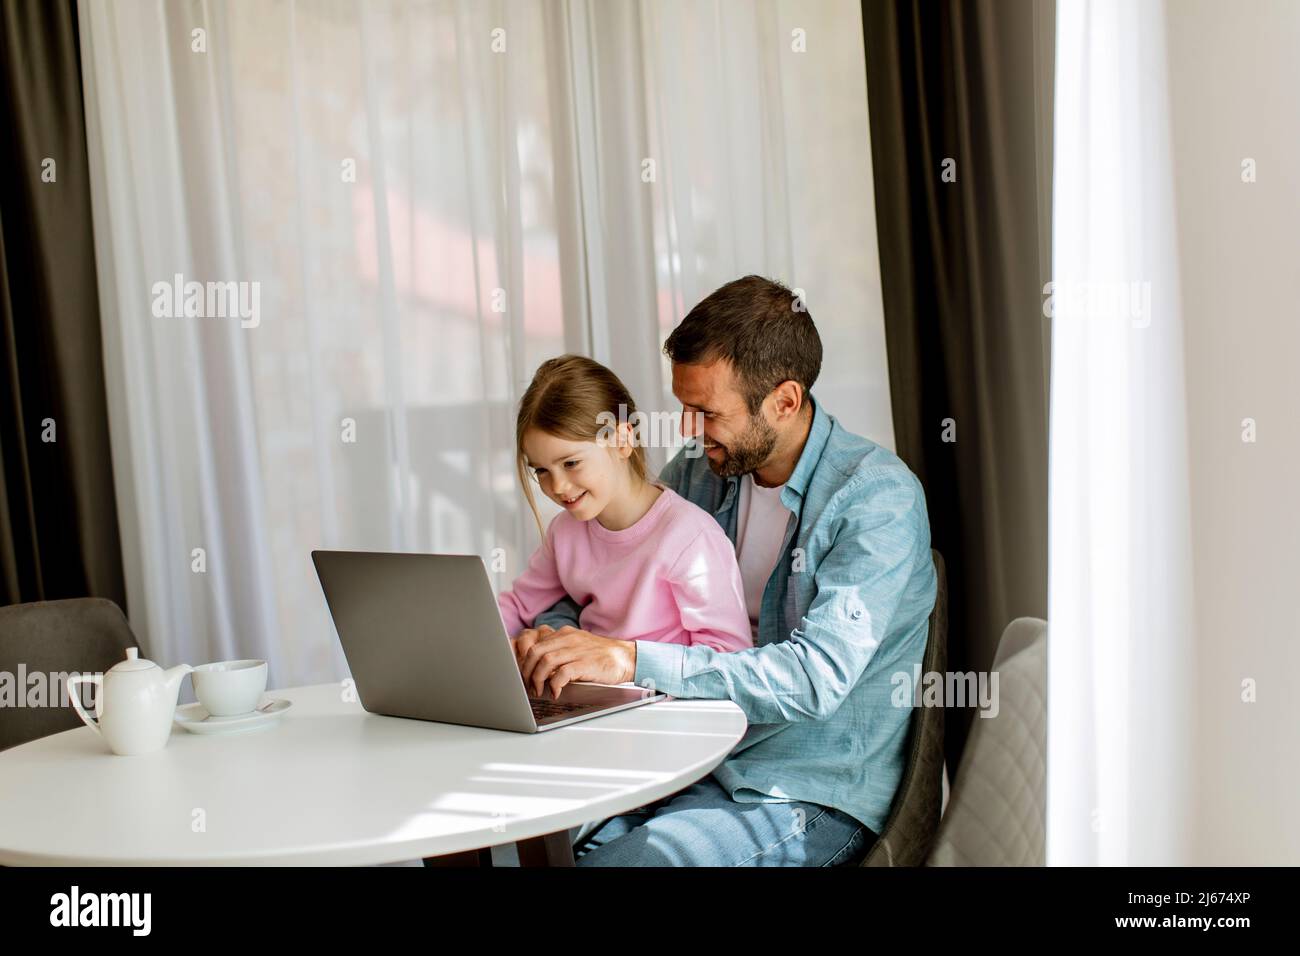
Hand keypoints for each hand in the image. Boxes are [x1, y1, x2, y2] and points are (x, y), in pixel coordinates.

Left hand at [516, 626, 636, 699]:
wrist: (626, 657)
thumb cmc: (600, 656)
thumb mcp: (577, 646)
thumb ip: (558, 650)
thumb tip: (537, 666)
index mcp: (564, 633)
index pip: (533, 642)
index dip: (523, 659)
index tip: (522, 673)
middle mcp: (568, 639)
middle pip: (534, 651)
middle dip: (526, 671)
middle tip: (528, 686)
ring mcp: (577, 650)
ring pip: (545, 662)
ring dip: (537, 679)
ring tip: (539, 691)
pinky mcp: (586, 663)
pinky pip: (562, 674)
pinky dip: (554, 685)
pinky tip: (556, 693)